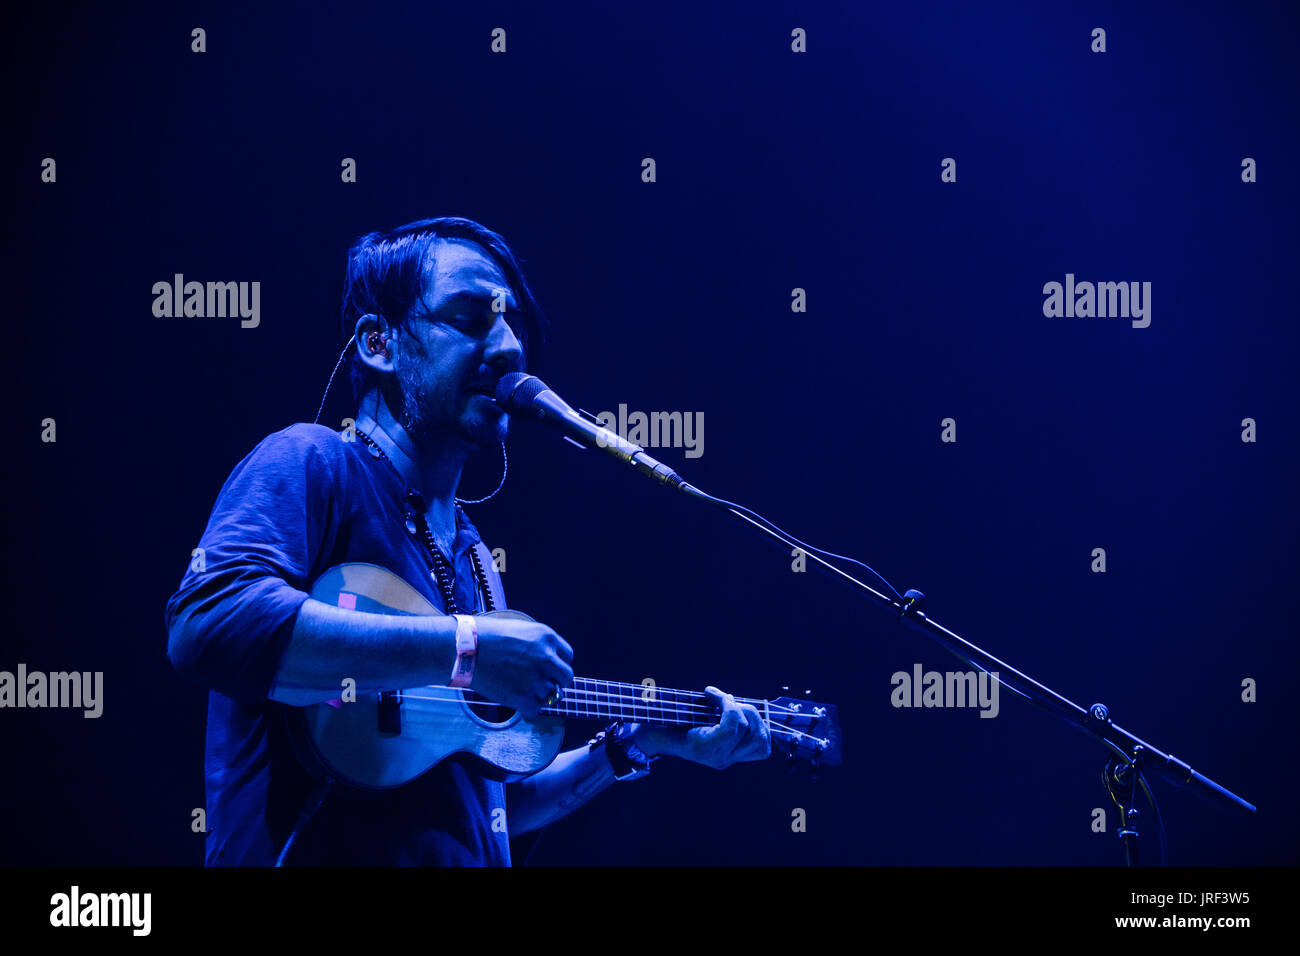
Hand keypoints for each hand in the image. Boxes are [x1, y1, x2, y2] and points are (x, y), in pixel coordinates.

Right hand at [469, 616, 572, 717]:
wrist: (464, 647)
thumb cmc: (486, 635)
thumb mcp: (520, 628)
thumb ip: (538, 643)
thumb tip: (547, 658)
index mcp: (546, 636)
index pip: (568, 656)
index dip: (557, 663)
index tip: (549, 668)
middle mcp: (546, 657)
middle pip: (566, 677)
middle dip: (556, 681)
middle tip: (542, 682)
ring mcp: (535, 678)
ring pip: (551, 695)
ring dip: (539, 694)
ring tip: (521, 688)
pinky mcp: (521, 696)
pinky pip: (536, 709)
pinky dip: (528, 708)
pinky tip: (517, 700)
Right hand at [633, 685, 769, 768]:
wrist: (659, 739)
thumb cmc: (665, 720)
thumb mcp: (678, 709)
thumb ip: (705, 704)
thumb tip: (728, 698)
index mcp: (703, 748)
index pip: (733, 726)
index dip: (728, 703)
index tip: (710, 691)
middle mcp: (720, 758)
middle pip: (752, 733)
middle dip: (744, 710)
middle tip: (725, 699)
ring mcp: (729, 759)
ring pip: (761, 741)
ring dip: (754, 719)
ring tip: (736, 706)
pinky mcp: (734, 756)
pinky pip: (759, 746)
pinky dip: (757, 728)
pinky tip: (743, 716)